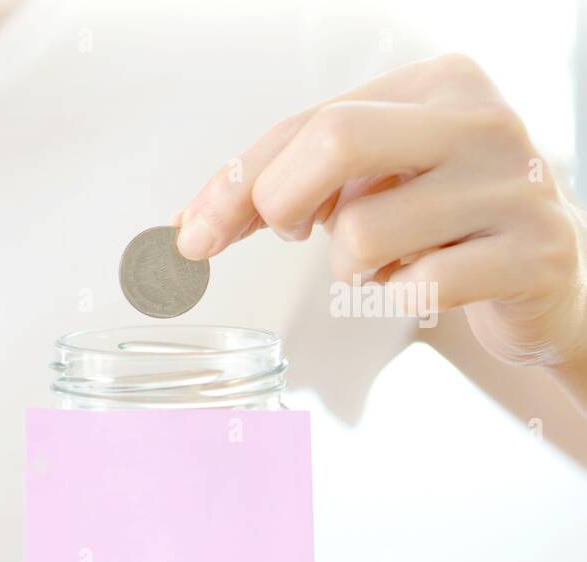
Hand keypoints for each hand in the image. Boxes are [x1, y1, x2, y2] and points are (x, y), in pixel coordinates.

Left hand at [174, 54, 586, 381]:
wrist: (545, 276)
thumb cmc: (441, 222)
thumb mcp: (368, 181)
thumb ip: (287, 184)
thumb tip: (192, 224)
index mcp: (438, 84)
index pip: (309, 122)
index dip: (237, 181)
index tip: (193, 234)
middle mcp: (483, 120)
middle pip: (334, 141)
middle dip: (280, 202)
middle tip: (292, 234)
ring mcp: (515, 185)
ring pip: (364, 232)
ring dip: (351, 269)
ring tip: (388, 263)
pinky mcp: (532, 254)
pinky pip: (416, 289)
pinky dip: (400, 300)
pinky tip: (428, 285)